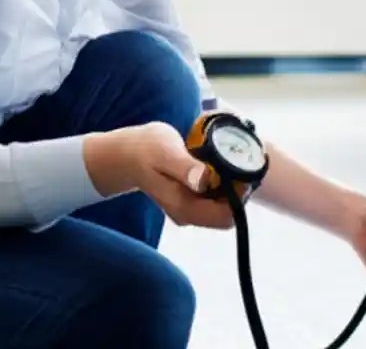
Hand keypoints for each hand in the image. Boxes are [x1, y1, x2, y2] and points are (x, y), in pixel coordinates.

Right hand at [120, 121, 234, 228]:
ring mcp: (189, 210)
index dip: (239, 194)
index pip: (226, 216)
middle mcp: (189, 215)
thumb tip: (204, 180)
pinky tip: (214, 164)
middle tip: (232, 161)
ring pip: (223, 206)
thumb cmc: (145, 149)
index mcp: (185, 208)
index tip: (238, 168)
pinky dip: (221, 183)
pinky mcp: (189, 202)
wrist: (126, 154)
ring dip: (230, 185)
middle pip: (228, 213)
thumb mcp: (164, 151)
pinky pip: (215, 198)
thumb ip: (184, 167)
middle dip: (237, 189)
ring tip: (223, 159)